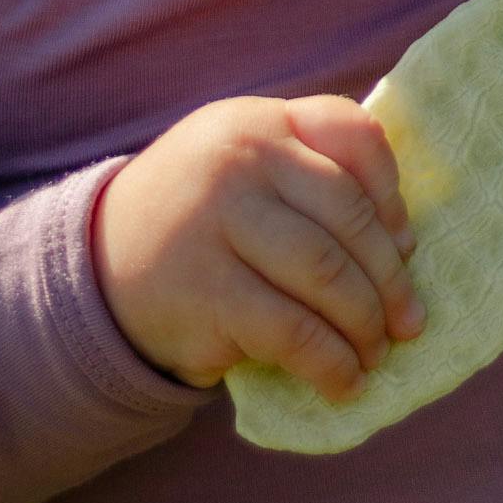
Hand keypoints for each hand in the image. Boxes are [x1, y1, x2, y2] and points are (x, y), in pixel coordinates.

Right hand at [91, 95, 425, 396]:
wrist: (94, 268)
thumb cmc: (196, 219)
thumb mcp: (241, 166)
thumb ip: (309, 174)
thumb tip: (403, 244)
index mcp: (258, 121)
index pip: (352, 134)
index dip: (392, 196)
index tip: (405, 245)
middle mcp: (239, 159)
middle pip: (349, 215)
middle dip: (390, 277)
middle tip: (408, 320)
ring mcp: (219, 222)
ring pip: (328, 274)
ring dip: (366, 324)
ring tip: (376, 352)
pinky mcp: (207, 292)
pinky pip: (294, 331)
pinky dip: (331, 363)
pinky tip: (345, 381)